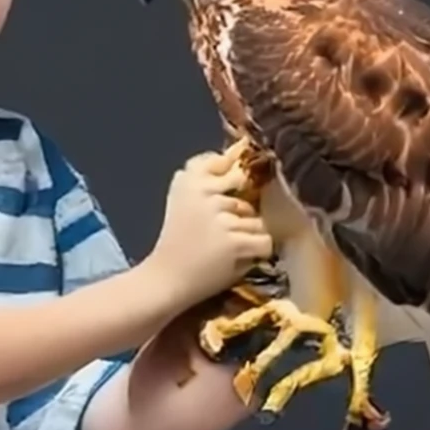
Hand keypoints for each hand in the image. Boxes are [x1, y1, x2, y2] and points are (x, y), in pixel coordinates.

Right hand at [145, 143, 273, 309]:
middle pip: (245, 195)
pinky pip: (264, 241)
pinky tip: (237, 259)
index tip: (226, 191)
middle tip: (221, 232)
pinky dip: (257, 253)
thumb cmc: (177, 241)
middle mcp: (203, 192)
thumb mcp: (182, 200)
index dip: (230, 173)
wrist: (165, 279)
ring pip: (256, 220)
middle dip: (239, 214)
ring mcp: (220, 217)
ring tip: (224, 249)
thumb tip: (238, 149)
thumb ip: (206, 177)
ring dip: (247, 235)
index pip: (222, 160)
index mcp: (187, 179)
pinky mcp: (234, 241)